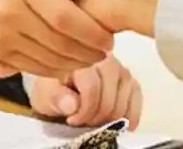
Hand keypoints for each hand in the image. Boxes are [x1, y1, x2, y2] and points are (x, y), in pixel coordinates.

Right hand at [0, 0, 112, 77]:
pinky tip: (62, 65)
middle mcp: (10, 8)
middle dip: (87, 53)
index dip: (90, 32)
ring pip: (45, 58)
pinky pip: (26, 65)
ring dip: (71, 64)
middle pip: (59, 42)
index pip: (65, 17)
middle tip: (105, 54)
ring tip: (90, 61)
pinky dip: (48, 69)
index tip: (107, 37)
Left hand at [26, 55, 143, 129]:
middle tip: (84, 123)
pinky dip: (132, 113)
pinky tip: (124, 126)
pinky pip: (136, 94)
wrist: (58, 86)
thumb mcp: (46, 95)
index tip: (73, 120)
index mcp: (79, 57)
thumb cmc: (52, 90)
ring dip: (114, 115)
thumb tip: (71, 104)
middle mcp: (103, 56)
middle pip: (111, 92)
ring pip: (126, 93)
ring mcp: (118, 66)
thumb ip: (57, 98)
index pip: (92, 87)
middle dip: (98, 115)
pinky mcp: (128, 77)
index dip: (85, 110)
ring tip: (97, 122)